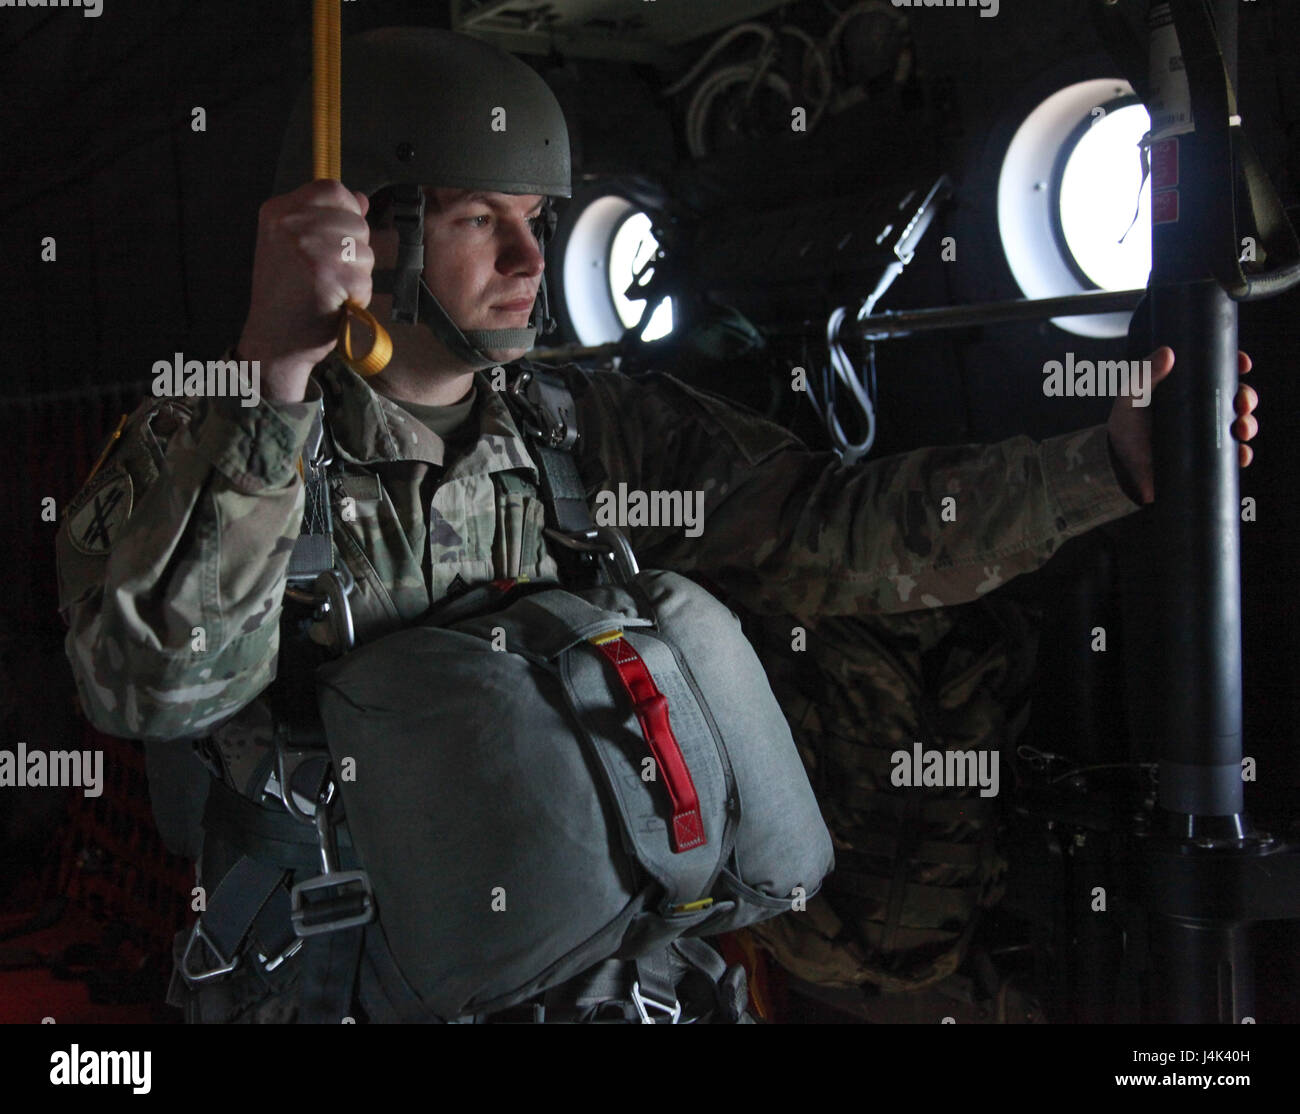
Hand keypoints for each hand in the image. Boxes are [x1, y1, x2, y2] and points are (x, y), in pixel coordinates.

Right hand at [237, 181, 372, 401]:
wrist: (274, 340)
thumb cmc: (288, 296)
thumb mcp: (297, 247)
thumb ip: (328, 219)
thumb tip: (361, 199)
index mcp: (279, 211)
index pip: (333, 189)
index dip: (347, 213)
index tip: (337, 240)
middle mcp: (290, 224)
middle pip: (355, 221)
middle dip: (354, 251)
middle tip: (329, 274)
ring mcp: (308, 248)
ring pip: (365, 250)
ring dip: (357, 276)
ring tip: (330, 289)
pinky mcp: (326, 275)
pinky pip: (365, 279)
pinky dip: (358, 297)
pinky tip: (335, 303)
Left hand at [1107, 346, 1258, 504]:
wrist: (1121, 468)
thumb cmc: (1126, 427)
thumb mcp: (1131, 397)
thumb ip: (1144, 374)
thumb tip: (1168, 352)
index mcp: (1188, 391)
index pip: (1219, 373)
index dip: (1235, 366)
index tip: (1243, 364)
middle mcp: (1202, 411)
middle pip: (1236, 398)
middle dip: (1247, 398)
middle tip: (1242, 403)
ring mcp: (1207, 435)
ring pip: (1240, 425)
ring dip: (1248, 424)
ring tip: (1241, 429)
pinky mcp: (1207, 459)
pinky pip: (1233, 456)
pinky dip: (1242, 455)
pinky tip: (1240, 454)